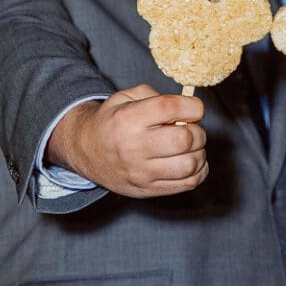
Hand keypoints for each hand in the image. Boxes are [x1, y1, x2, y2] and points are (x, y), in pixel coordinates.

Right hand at [47, 86, 207, 197]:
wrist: (85, 151)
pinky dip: (198, 171)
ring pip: (189, 165)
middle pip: (184, 139)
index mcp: (129, 119)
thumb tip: (188, 107)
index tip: (194, 108)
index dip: (192, 106)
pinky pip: (187, 184)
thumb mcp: (125, 97)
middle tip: (191, 129)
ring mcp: (140, 173)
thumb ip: (155, 95)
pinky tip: (191, 161)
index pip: (170, 109)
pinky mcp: (147, 190)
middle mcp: (133, 147)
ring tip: (191, 147)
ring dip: (199, 153)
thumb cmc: (112, 120)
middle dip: (197, 131)